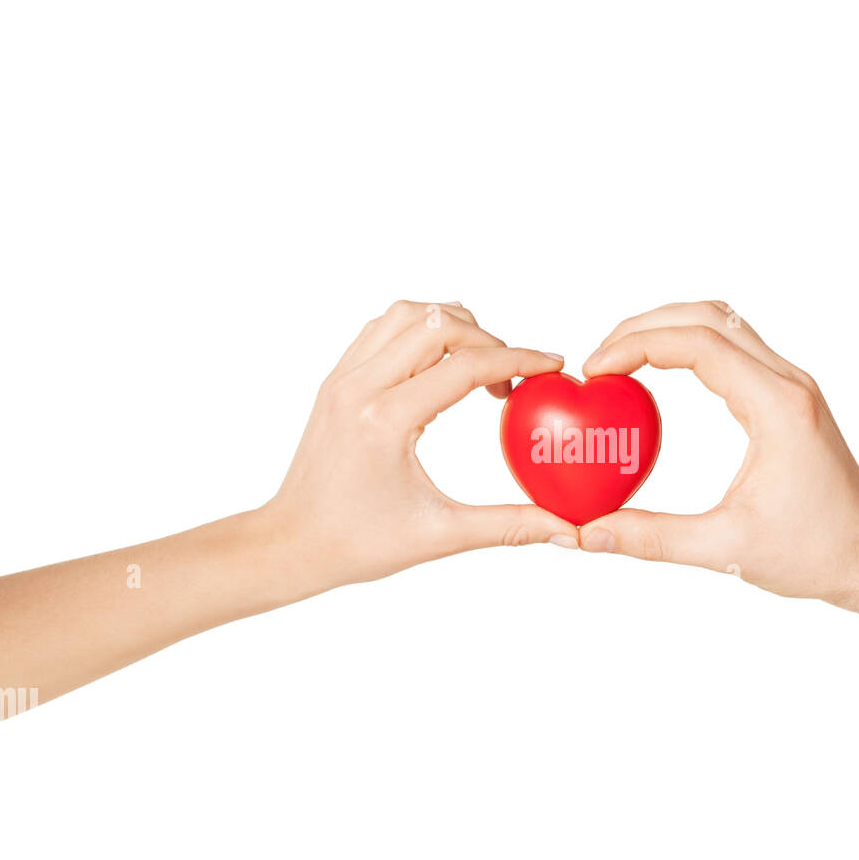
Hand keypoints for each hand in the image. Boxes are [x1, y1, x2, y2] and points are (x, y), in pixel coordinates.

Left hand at [263, 300, 576, 590]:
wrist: (292, 545)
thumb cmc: (358, 544)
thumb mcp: (440, 536)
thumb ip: (509, 526)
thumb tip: (566, 528)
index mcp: (386, 420)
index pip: (465, 366)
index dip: (519, 360)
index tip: (552, 366)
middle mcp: (359, 387)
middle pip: (437, 324)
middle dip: (488, 340)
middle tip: (514, 377)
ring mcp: (343, 378)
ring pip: (406, 314)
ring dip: (452, 326)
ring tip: (480, 364)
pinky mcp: (336, 380)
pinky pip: (381, 329)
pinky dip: (420, 331)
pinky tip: (441, 365)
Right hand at [578, 301, 858, 600]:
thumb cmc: (815, 552)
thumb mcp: (727, 550)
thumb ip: (653, 539)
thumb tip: (589, 534)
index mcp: (776, 407)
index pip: (697, 343)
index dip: (636, 346)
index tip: (595, 371)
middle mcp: (787, 382)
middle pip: (706, 316)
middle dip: (643, 327)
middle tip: (598, 360)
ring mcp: (790, 384)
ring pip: (721, 323)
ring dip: (667, 330)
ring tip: (620, 360)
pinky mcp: (787, 396)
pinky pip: (732, 348)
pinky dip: (688, 348)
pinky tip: (657, 377)